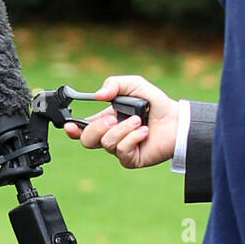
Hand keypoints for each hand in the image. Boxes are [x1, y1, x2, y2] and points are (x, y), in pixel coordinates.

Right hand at [62, 75, 179, 169]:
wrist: (176, 121)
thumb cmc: (155, 103)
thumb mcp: (134, 85)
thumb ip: (114, 83)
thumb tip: (97, 95)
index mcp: (106, 120)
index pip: (82, 128)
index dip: (72, 129)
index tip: (68, 125)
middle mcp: (110, 136)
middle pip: (87, 140)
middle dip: (97, 128)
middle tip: (113, 119)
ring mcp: (120, 149)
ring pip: (107, 143)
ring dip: (124, 129)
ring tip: (139, 121)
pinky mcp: (131, 159)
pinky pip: (123, 150)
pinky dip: (133, 138)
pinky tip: (144, 132)